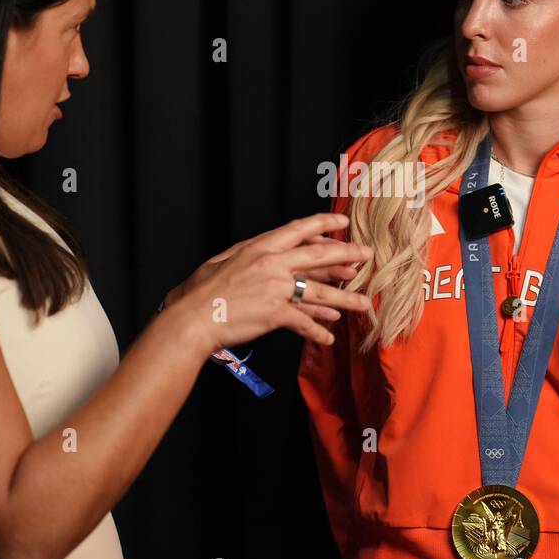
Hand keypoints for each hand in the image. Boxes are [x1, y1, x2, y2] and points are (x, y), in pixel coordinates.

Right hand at [164, 212, 371, 350]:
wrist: (192, 319)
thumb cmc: (201, 291)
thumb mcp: (225, 260)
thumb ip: (251, 253)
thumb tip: (269, 250)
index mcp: (260, 247)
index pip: (299, 230)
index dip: (323, 224)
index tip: (342, 222)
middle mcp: (272, 264)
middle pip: (319, 256)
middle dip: (347, 254)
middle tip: (367, 256)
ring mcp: (276, 289)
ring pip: (320, 291)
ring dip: (344, 298)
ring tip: (362, 304)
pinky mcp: (276, 314)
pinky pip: (305, 322)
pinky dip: (318, 330)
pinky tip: (329, 336)